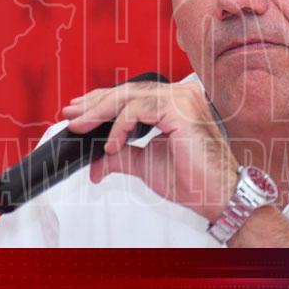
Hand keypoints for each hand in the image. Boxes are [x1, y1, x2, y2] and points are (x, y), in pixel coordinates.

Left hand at [61, 81, 237, 221]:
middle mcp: (181, 95)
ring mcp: (183, 98)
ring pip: (130, 97)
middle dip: (95, 104)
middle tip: (71, 115)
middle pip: (128, 91)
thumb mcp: (145, 164)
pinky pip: (139, 109)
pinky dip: (120, 127)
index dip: (101, 101)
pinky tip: (112, 144)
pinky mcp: (180, 109)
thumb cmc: (192, 180)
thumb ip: (121, 156)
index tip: (78, 112)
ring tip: (83, 129)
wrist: (216, 197)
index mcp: (175, 103)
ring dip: (101, 114)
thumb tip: (97, 163)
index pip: (132, 94)